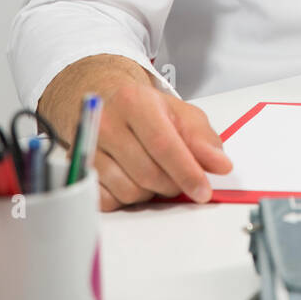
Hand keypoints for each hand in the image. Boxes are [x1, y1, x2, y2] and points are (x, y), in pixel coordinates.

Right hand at [38, 55, 232, 210]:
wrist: (103, 98)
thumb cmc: (145, 108)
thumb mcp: (179, 112)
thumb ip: (202, 138)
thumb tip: (221, 165)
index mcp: (134, 101)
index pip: (163, 144)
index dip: (186, 171)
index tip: (203, 191)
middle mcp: (105, 122)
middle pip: (148, 173)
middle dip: (172, 184)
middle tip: (179, 176)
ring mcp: (88, 147)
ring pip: (129, 191)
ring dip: (150, 192)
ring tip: (154, 171)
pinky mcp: (79, 169)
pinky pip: (109, 201)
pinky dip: (127, 198)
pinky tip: (132, 178)